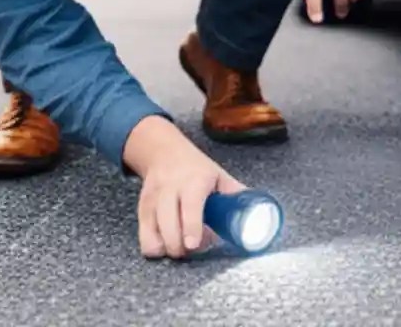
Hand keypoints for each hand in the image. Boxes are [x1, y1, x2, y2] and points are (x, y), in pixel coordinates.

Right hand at [122, 115, 245, 258]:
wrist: (163, 152)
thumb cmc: (196, 168)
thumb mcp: (219, 176)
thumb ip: (236, 195)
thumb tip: (259, 214)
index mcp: (194, 180)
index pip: (190, 206)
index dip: (191, 227)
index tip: (193, 244)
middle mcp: (170, 189)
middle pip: (168, 225)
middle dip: (180, 246)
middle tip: (193, 249)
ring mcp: (153, 200)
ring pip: (152, 233)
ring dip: (167, 248)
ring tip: (180, 248)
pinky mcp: (142, 209)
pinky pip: (143, 236)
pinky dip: (154, 246)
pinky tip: (166, 245)